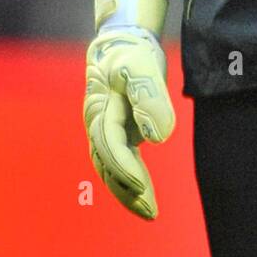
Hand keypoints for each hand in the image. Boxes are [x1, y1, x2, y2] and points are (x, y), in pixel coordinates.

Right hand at [84, 27, 175, 219]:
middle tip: (151, 211)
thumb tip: (159, 137)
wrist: (121, 44)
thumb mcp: (141, 67)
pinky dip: (128, 181)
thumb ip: (149, 97)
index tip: (143, 186)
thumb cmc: (131, 54)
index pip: (111, 146)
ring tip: (150, 212)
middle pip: (108, 165)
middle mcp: (98, 124)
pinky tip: (143, 194)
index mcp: (100, 110)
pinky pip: (118, 163)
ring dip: (128, 192)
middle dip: (128, 190)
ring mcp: (104, 130)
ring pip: (111, 169)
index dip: (125, 168)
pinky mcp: (116, 133)